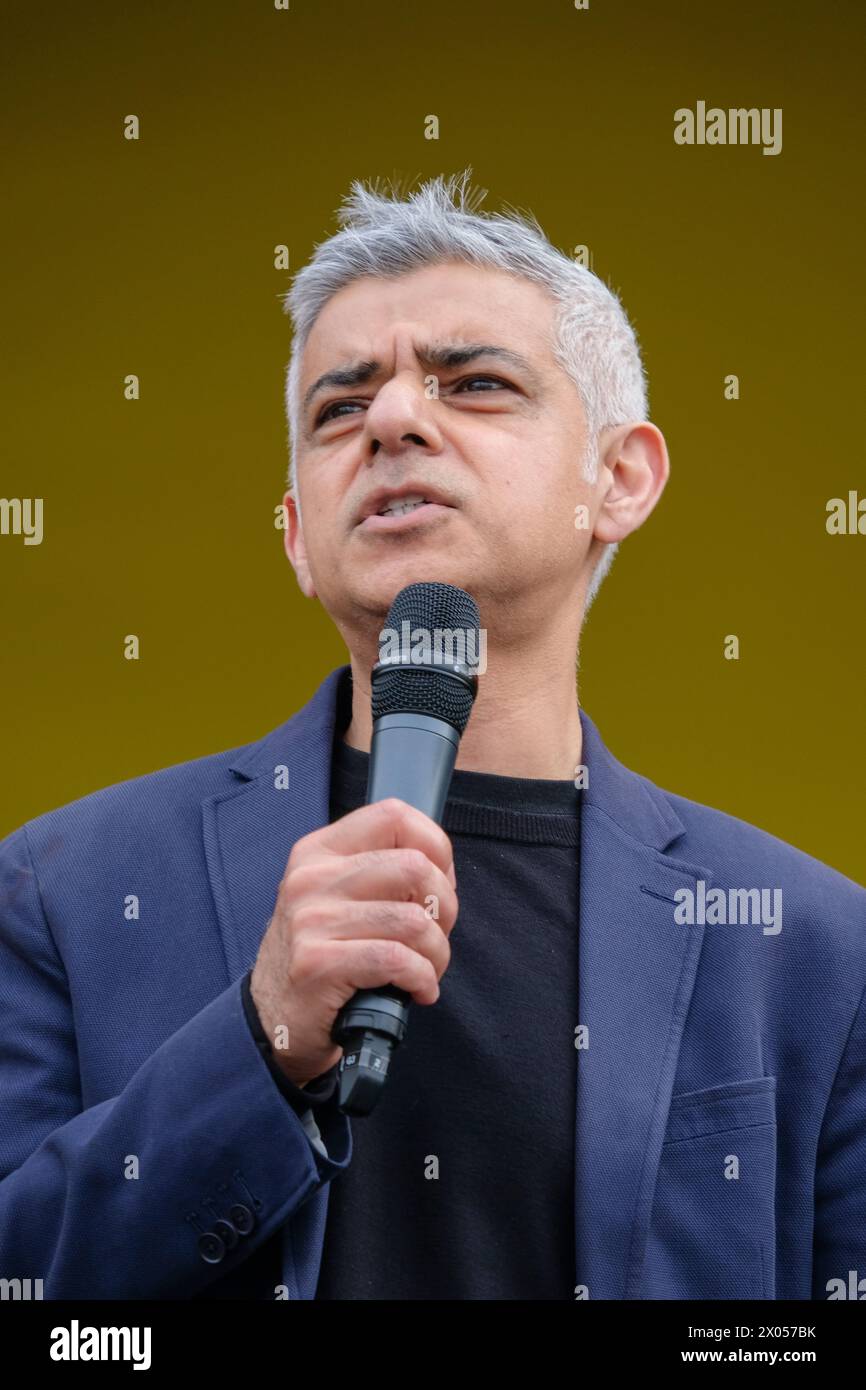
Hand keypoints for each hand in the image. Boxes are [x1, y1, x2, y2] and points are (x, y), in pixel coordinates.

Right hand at [250, 798, 457, 1087]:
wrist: (274, 1018)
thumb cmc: (324, 955)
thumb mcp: (338, 897)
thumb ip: (381, 872)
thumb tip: (442, 869)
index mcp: (319, 851)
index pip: (394, 816)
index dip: (436, 847)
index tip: (438, 884)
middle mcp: (311, 878)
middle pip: (414, 866)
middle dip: (444, 907)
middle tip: (435, 936)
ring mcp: (310, 919)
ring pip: (413, 920)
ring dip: (436, 953)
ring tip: (426, 970)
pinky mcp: (317, 963)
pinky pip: (397, 960)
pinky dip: (422, 979)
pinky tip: (418, 990)